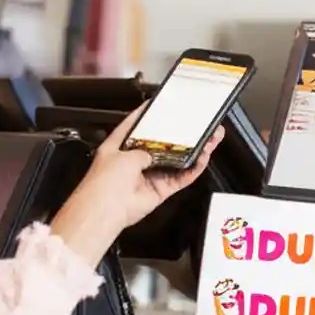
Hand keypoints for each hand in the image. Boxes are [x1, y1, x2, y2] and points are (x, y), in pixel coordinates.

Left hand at [52, 104, 224, 265]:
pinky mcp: (160, 190)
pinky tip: (203, 159)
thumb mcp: (126, 152)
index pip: (135, 126)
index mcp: (119, 148)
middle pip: (163, 144)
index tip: (160, 104)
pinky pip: (181, 178)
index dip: (147, 115)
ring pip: (177, 161)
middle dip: (181, 135)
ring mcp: (148, 176)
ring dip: (194, 151)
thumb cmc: (105, 181)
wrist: (106, 210)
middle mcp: (134, 161)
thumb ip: (147, 147)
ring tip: (210, 139)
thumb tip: (162, 149)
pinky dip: (193, 169)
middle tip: (198, 125)